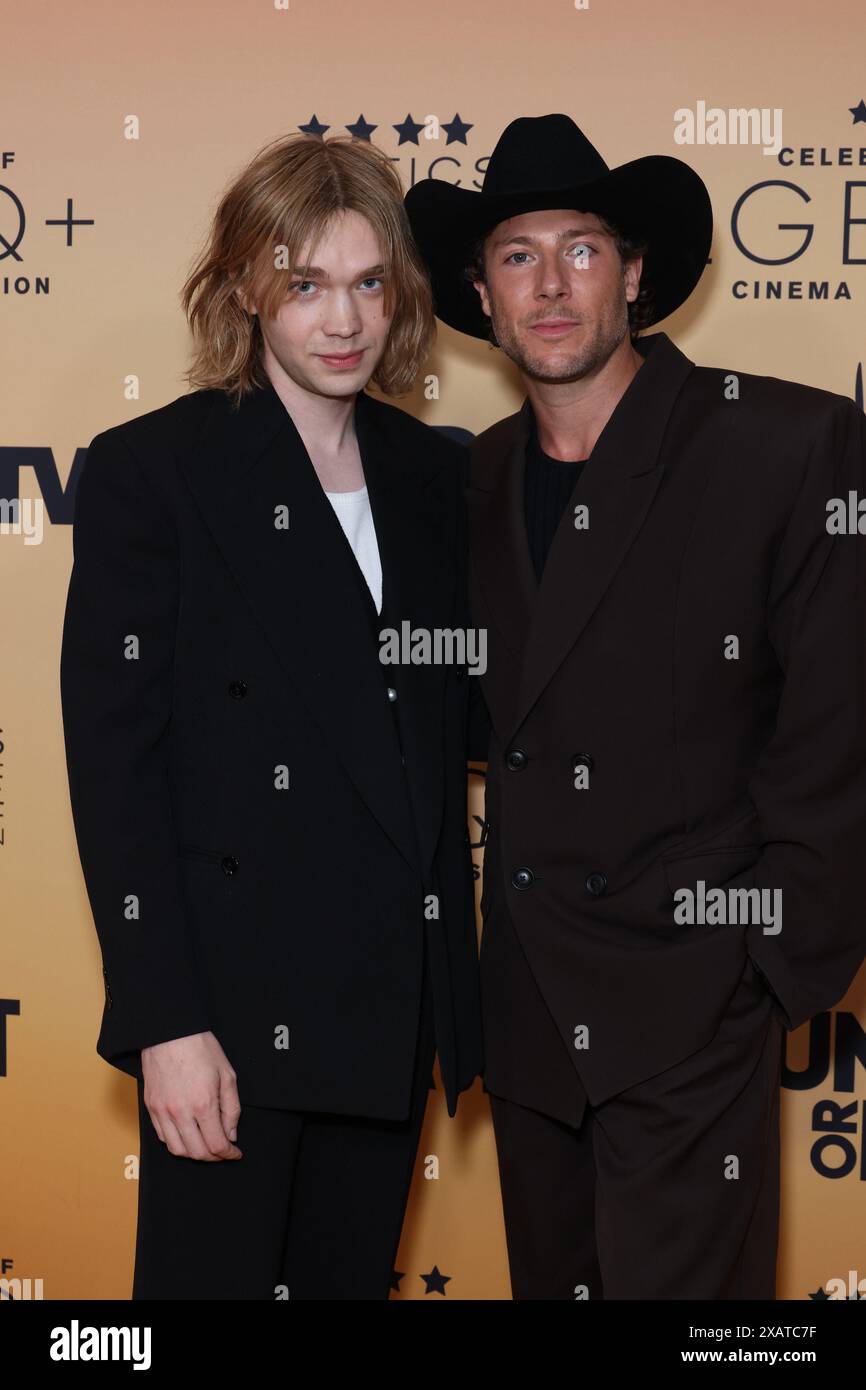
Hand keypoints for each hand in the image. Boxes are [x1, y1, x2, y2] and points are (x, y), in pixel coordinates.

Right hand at [141, 1030, 241, 1160]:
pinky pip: (162, 1136)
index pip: (216, 1145)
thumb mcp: (227, 1075)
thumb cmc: (200, 1048)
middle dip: (213, 1157)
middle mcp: (180, 1112)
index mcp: (203, 1104)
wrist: (170, 1032)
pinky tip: (187, 1135)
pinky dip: (176, 1142)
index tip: (235, 1153)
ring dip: (194, 1153)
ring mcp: (162, 1111)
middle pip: (197, 1153)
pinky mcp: (151, 1107)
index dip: (228, 1154)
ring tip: (205, 1145)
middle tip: (222, 1151)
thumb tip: (231, 1133)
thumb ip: (231, 1108)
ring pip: (177, 1150)